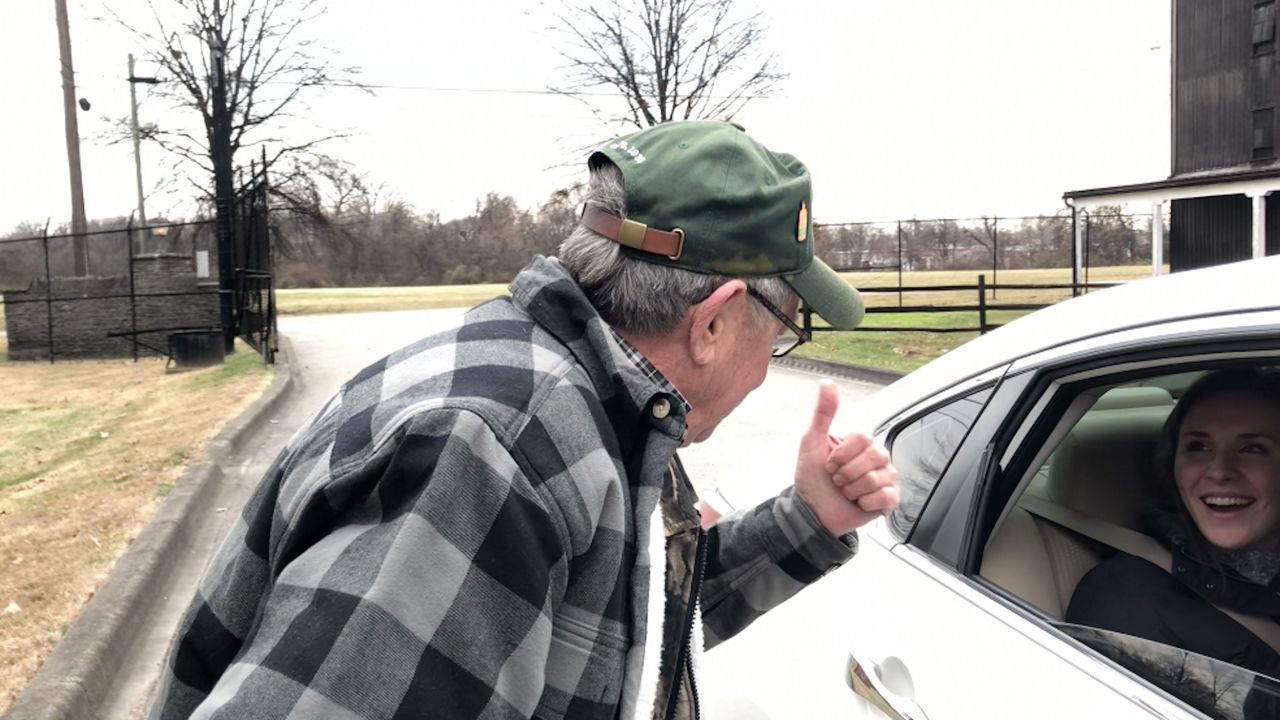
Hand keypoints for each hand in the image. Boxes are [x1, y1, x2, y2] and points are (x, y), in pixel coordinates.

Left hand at [794, 380, 898, 536]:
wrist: (812, 512)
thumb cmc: (812, 477)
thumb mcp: (812, 442)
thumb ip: (822, 413)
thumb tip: (827, 383)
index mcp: (861, 443)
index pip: (863, 438)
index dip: (842, 454)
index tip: (830, 464)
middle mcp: (877, 458)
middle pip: (874, 456)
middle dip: (847, 473)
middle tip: (838, 479)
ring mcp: (886, 478)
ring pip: (876, 479)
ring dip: (853, 490)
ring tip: (846, 492)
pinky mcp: (889, 499)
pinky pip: (886, 497)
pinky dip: (866, 503)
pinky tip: (859, 502)